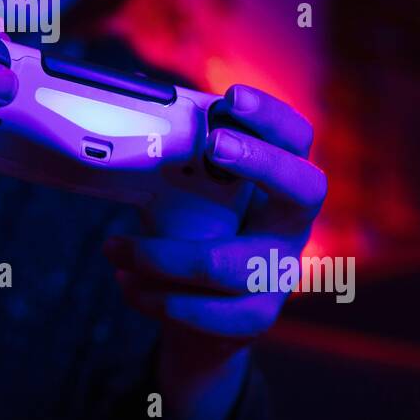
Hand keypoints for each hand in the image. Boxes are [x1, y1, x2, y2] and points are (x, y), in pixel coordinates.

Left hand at [103, 84, 326, 419]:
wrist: (207, 323)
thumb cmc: (197, 238)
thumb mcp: (195, 199)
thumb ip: (181, 169)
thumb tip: (127, 124)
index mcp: (279, 186)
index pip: (298, 139)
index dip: (273, 116)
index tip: (232, 97)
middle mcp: (292, 226)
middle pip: (305, 188)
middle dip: (261, 161)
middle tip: (214, 143)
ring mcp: (280, 274)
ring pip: (228, 264)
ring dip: (161, 256)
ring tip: (114, 247)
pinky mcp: (255, 317)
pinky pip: (208, 313)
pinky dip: (156, 298)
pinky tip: (127, 284)